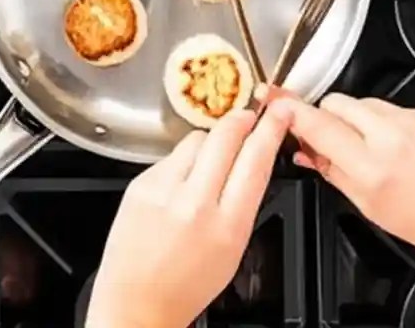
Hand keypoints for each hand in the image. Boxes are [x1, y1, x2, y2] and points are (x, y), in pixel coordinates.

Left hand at [85, 100, 294, 327]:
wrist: (136, 302)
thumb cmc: (186, 285)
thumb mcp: (233, 249)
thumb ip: (243, 201)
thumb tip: (252, 157)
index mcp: (228, 225)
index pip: (256, 160)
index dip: (270, 129)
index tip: (278, 112)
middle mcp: (195, 203)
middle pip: (226, 135)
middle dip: (242, 119)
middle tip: (248, 115)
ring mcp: (163, 190)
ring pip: (196, 140)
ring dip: (210, 141)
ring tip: (210, 159)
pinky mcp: (139, 184)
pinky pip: (170, 157)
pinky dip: (181, 162)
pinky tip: (181, 181)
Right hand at [285, 94, 414, 266]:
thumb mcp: (372, 209)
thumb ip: (333, 174)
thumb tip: (305, 153)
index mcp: (373, 167)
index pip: (317, 125)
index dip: (289, 110)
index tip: (272, 101)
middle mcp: (391, 136)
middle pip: (334, 102)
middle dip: (323, 117)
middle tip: (325, 141)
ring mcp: (411, 120)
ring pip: (359, 102)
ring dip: (350, 119)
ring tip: (364, 149)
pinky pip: (386, 108)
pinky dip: (378, 122)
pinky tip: (392, 148)